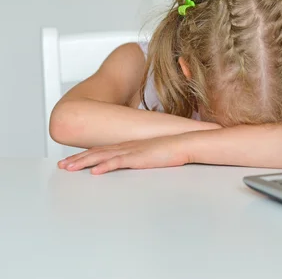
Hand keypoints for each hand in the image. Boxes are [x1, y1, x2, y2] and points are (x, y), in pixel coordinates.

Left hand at [57, 136, 190, 174]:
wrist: (185, 143)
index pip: (102, 151)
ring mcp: (131, 151)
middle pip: (96, 152)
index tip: (73, 160)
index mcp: (129, 146)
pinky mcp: (139, 158)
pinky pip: (118, 163)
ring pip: (102, 157)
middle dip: (77, 159)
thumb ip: (141, 158)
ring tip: (69, 168)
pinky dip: (104, 166)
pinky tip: (94, 171)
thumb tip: (134, 164)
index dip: (86, 155)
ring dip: (84, 162)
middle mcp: (126, 147)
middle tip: (62, 165)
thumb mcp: (152, 155)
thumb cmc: (172, 150)